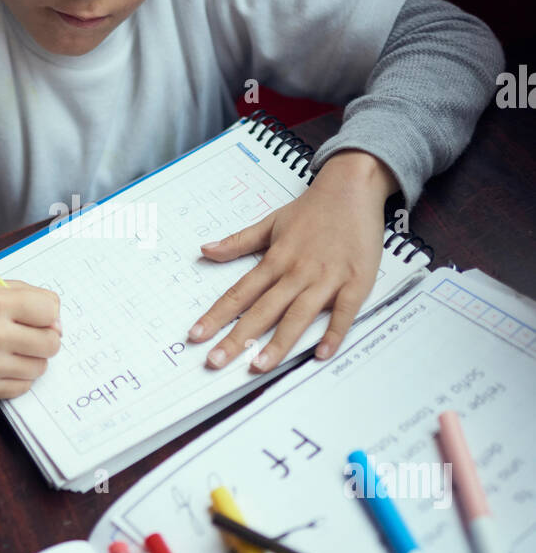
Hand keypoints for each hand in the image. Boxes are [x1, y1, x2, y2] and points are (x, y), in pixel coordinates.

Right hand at [0, 278, 61, 398]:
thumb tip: (59, 330)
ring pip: (41, 367)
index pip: (50, 311)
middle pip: (51, 343)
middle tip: (26, 332)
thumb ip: (38, 300)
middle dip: (44, 336)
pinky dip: (19, 375)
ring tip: (11, 347)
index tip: (34, 313)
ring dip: (32, 357)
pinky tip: (2, 362)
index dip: (47, 312)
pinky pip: (25, 385)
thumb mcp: (2, 288)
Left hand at [186, 151, 397, 372]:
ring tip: (258, 365)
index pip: (239, 293)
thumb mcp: (271, 221)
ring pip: (298, 315)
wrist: (353, 186)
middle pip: (262, 310)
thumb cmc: (313, 208)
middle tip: (215, 362)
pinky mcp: (356, 281)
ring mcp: (326, 278)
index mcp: (276, 259)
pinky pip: (344, 312)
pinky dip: (334, 332)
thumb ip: (239, 241)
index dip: (216, 316)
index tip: (197, 335)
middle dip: (237, 338)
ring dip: (278, 342)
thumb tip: (206, 250)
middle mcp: (297, 272)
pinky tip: (320, 353)